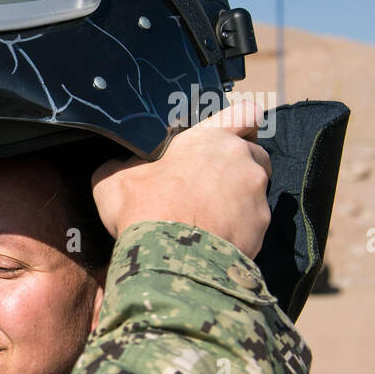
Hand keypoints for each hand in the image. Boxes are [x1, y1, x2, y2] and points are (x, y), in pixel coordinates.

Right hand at [91, 100, 272, 257]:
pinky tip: (210, 240)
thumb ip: (122, 164)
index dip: (240, 123)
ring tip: (207, 219)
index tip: (230, 136)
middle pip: (255, 155)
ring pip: (255, 191)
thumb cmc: (144, 209)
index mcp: (211, 140)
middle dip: (238, 167)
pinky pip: (251, 224)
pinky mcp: (260, 228)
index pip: (245, 114)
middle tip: (211, 184)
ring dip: (237, 201)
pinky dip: (236, 230)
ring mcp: (256, 196)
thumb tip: (120, 166)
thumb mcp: (113, 179)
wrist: (168, 259)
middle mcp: (242, 162)